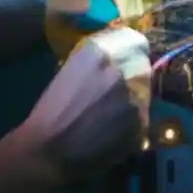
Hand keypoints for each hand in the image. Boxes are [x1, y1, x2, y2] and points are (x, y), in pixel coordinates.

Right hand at [13, 28, 150, 183]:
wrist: (47, 152)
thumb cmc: (51, 112)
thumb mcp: (71, 71)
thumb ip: (99, 59)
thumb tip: (119, 54)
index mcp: (100, 52)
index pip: (135, 41)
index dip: (132, 53)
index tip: (126, 61)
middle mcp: (122, 69)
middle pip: (142, 66)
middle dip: (133, 77)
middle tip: (115, 94)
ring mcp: (135, 96)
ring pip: (144, 94)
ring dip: (133, 101)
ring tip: (110, 116)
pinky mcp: (141, 123)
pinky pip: (143, 118)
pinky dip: (132, 124)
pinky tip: (112, 133)